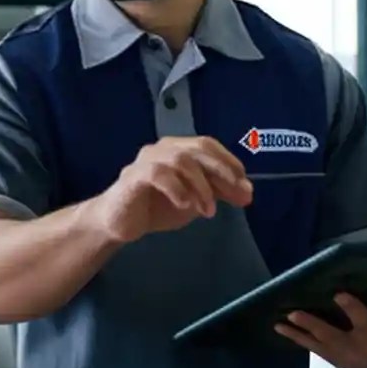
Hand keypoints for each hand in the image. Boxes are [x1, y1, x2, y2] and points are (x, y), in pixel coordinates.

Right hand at [88, 136, 253, 243]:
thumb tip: (247, 191)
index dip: (228, 161)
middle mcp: (162, 149)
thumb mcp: (194, 200)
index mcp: (177, 150)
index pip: (207, 145)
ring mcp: (146, 161)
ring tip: (208, 211)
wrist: (119, 222)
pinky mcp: (132, 176)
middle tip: (238, 193)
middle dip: (222, 171)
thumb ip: (218, 193)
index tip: (244, 183)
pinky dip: (177, 188)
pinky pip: (158, 174)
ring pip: (181, 160)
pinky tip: (185, 205)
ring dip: (201, 186)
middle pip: (198, 148)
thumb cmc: (156, 207)